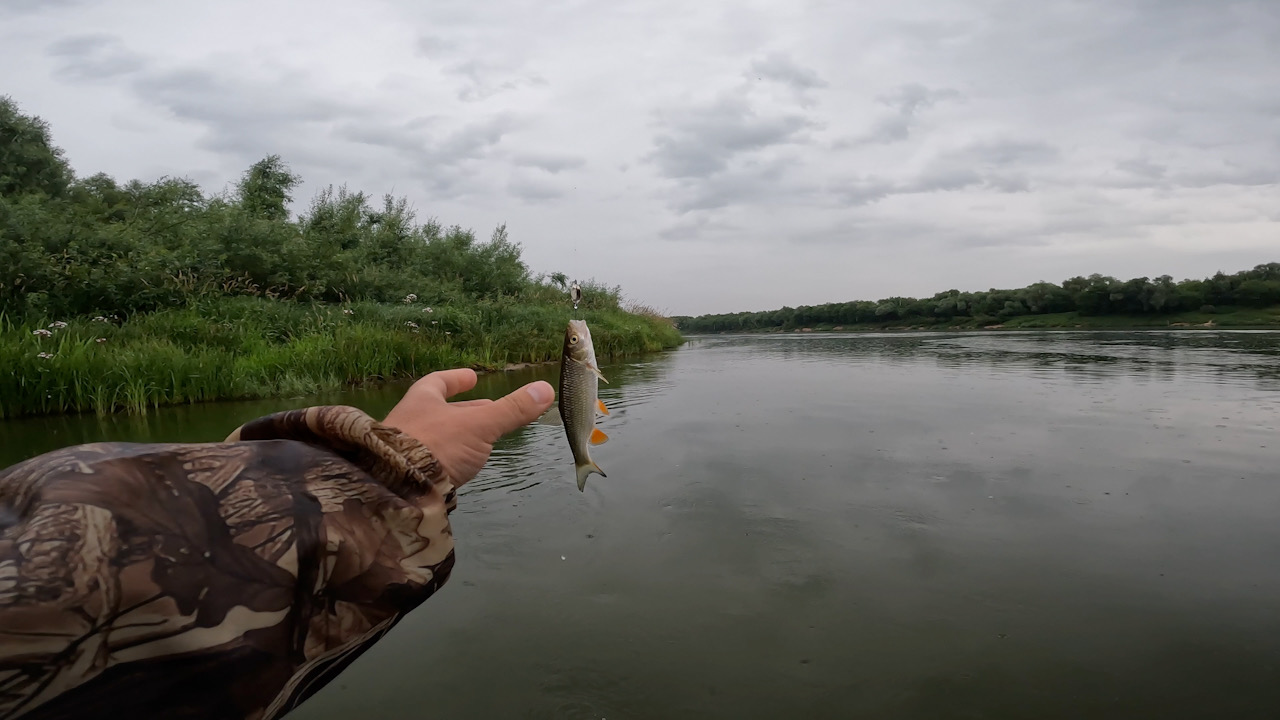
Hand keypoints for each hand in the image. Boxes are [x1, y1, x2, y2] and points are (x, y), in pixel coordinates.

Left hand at [383, 368, 554, 484]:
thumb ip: (511, 410)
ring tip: (482, 438)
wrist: (395, 489)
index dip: (457, 379)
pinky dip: (450, 457)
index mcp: (422, 401)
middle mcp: (409, 421)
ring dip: (458, 434)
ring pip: (436, 436)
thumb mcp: (480, 425)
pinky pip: (432, 459)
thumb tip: (546, 388)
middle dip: (466, 409)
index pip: (438, 382)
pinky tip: (462, 466)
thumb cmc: (437, 446)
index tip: (472, 377)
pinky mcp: (406, 475)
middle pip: (440, 410)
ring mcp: (404, 450)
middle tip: (490, 409)